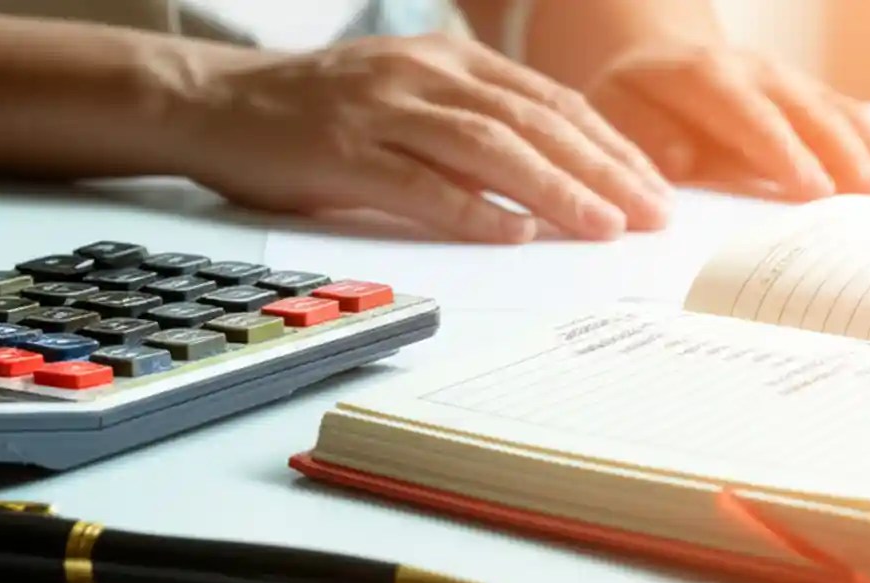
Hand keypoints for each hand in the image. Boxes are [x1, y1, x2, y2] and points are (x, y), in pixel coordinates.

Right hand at [178, 34, 671, 242]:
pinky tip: (514, 235)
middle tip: (653, 213)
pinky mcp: (341, 151)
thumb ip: (472, 129)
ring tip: (604, 226)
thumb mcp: (409, 98)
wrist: (216, 101)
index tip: (654, 186)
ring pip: (485, 147)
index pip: (548, 102)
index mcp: (448, 59)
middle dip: (601, 168)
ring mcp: (381, 110)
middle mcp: (423, 74)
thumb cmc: (322, 113)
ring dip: (553, 188)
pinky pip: (416, 183)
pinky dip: (469, 210)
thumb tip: (550, 185)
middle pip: (531, 121)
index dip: (607, 145)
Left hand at [583, 44, 869, 200]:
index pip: (752, 116)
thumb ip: (646, 135)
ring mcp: (791, 81)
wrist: (655, 58)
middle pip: (812, 114)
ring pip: (843, 114)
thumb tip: (678, 162)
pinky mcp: (811, 95)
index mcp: (706, 77)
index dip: (785, 152)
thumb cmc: (633, 100)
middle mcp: (759, 72)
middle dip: (850, 157)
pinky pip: (854, 117)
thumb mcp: (618, 111)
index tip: (814, 191)